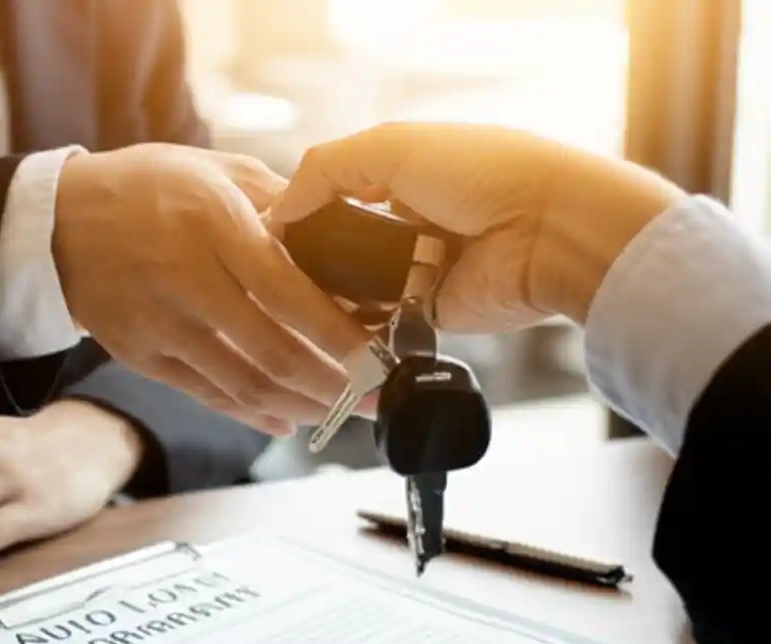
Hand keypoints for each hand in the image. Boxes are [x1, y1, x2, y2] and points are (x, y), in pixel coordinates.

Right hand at [55, 143, 369, 435]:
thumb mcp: (213, 169)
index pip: (287, 291)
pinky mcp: (139, 354)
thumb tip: (340, 227)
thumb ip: (278, 198)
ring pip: (242, 382)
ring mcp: (159, 323)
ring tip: (340, 409)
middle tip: (375, 393)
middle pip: (271, 349)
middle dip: (333, 382)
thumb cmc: (145, 188)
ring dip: (298, 403)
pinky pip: (205, 394)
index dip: (337, 332)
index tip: (377, 353)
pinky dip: (250, 412)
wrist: (58, 222)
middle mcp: (185, 278)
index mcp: (212, 224)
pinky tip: (285, 418)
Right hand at [270, 123, 685, 329]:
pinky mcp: (429, 313)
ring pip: (352, 288)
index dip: (301, 210)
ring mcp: (419, 270)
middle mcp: (412, 222)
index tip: (266, 229)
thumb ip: (325, 170)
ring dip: (327, 292)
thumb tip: (279, 209)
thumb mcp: (392, 146)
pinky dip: (354, 324)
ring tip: (294, 297)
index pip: (336, 193)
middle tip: (275, 269)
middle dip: (310, 257)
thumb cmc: (488, 174)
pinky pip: (378, 323)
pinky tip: (328, 321)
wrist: (551, 230)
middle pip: (339, 245)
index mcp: (406, 174)